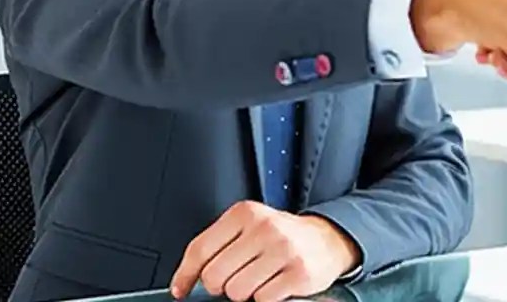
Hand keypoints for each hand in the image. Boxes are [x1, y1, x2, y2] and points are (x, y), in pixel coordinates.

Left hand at [170, 201, 360, 301]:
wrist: (326, 239)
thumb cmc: (279, 236)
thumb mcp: (248, 228)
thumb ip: (218, 246)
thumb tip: (184, 282)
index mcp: (245, 213)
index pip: (201, 249)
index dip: (185, 275)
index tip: (180, 290)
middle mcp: (264, 227)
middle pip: (215, 276)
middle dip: (220, 285)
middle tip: (234, 278)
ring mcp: (283, 249)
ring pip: (237, 292)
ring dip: (244, 293)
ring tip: (258, 279)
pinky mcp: (299, 272)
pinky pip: (263, 300)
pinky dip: (265, 298)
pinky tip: (275, 284)